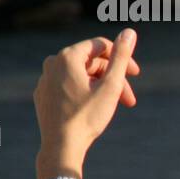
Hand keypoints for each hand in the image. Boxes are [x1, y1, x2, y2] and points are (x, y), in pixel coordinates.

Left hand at [34, 30, 140, 178]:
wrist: (61, 145)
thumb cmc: (87, 116)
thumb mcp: (110, 85)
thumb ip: (120, 57)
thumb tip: (129, 33)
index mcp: (67, 57)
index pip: (100, 46)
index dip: (122, 58)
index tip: (135, 75)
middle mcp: (52, 64)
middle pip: (91, 63)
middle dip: (113, 78)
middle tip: (130, 98)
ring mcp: (45, 80)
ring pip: (81, 75)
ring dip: (102, 86)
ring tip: (116, 105)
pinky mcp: (43, 96)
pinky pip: (68, 86)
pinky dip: (85, 92)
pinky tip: (95, 108)